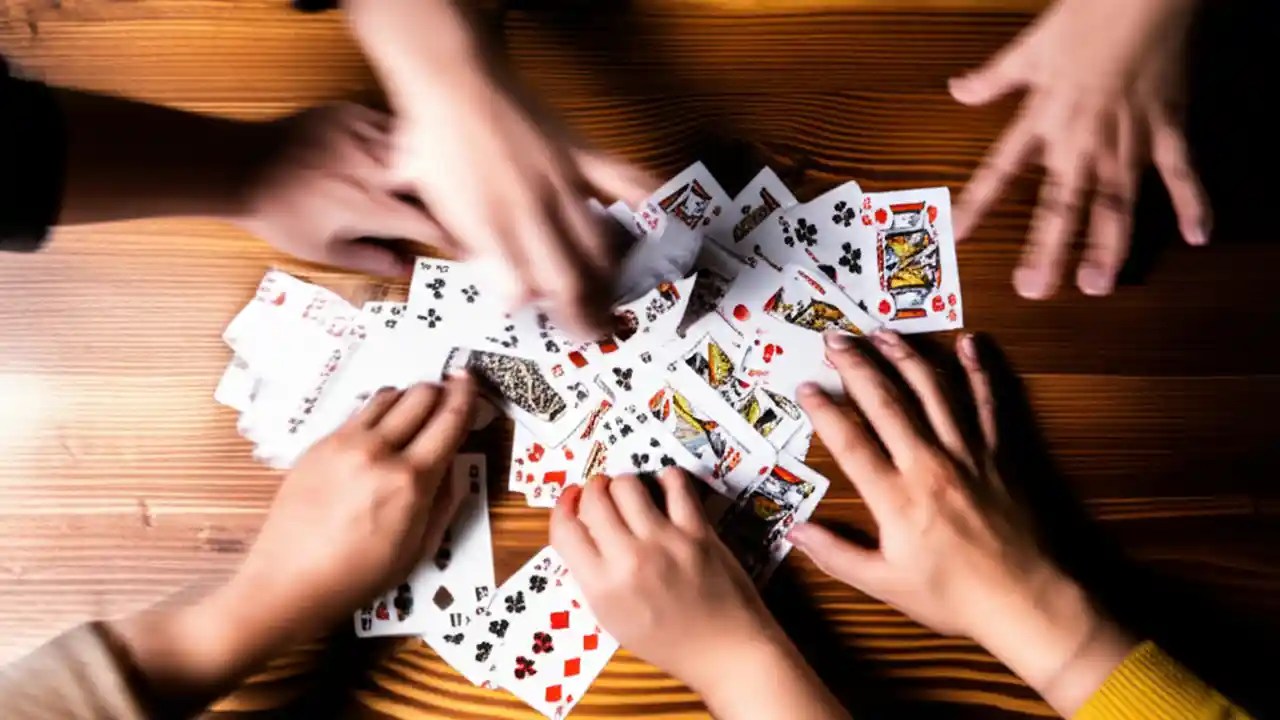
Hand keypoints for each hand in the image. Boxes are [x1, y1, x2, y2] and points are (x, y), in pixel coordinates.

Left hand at [109, 377, 474, 711]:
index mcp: (410, 482)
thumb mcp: (418, 549)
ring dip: (408, 398)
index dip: (466, 395)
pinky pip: (358, 412)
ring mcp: (344, 444)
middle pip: (420, 395)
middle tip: (447, 398)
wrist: (288, 582)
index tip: (471, 378)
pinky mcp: (319, 445)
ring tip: (413, 416)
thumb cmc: (358, 576)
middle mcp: (378, 452)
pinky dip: (377, 413)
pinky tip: (379, 434)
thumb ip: (444, 500)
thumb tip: (453, 464)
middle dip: (440, 391)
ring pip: (388, 395)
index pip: (449, 421)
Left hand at [240, 103, 447, 277]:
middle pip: (433, 180)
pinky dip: (401, 141)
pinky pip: (391, 124)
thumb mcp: (320, 249)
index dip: (452, 236)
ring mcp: (363, 135)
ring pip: (416, 147)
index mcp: (370, 205)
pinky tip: (398, 154)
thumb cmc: (276, 213)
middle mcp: (373, 167)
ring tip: (438, 181)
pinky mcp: (350, 114)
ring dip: (428, 166)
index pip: (427, 221)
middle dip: (451, 197)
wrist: (238, 167)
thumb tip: (403, 268)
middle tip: (460, 211)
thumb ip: (368, 258)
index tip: (468, 246)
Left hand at [348, 0, 654, 335]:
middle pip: (570, 278)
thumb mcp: (435, 203)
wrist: (452, 78)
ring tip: (617, 299)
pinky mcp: (579, 154)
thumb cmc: (435, 138)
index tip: (556, 332)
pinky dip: (645, 204)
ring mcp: (560, 181)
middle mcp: (530, 210)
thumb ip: (468, 247)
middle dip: (587, 315)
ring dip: (611, 279)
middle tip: (596, 334)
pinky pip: (622, 180)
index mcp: (490, 225)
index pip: (527, 290)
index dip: (545, 317)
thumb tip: (502, 283)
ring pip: (598, 245)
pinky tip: (660, 224)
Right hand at [550, 471, 849, 719]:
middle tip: (601, 496)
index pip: (564, 529)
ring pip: (628, 485)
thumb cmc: (669, 642)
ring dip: (623, 484)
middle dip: (592, 491)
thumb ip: (593, 577)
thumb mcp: (614, 620)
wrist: (726, 651)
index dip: (563, 508)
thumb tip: (582, 532)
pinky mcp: (698, 531)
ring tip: (630, 495)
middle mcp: (629, 559)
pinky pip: (676, 484)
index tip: (571, 501)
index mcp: (602, 587)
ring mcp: (665, 541)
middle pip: (594, 499)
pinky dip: (666, 479)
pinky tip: (665, 489)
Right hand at [790, 331, 1134, 715]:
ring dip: (905, 356)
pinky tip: (968, 342)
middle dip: (856, 365)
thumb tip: (795, 531)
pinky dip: (978, 370)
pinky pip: (987, 402)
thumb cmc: (954, 597)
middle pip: (885, 402)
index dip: (824, 409)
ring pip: (932, 390)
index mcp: (896, 498)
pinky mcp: (999, 453)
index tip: (805, 386)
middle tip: (835, 340)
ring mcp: (968, 453)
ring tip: (882, 332)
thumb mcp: (885, 585)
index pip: (850, 441)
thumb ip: (837, 555)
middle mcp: (929, 465)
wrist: (1026, 601)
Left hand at [950, 0, 1208, 298]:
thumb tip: (958, 90)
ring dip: (1107, 248)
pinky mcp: (1168, 128)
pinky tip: (1200, 235)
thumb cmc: (1085, 17)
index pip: (1000, 171)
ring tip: (1098, 285)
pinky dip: (1194, 202)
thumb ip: (993, 78)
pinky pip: (1182, 173)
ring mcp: (1127, 140)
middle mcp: (1081, 141)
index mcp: (1043, 120)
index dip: (977, 205)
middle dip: (1047, 252)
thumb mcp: (1029, 48)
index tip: (958, 238)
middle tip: (1036, 290)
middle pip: (1060, 206)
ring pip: (1116, 205)